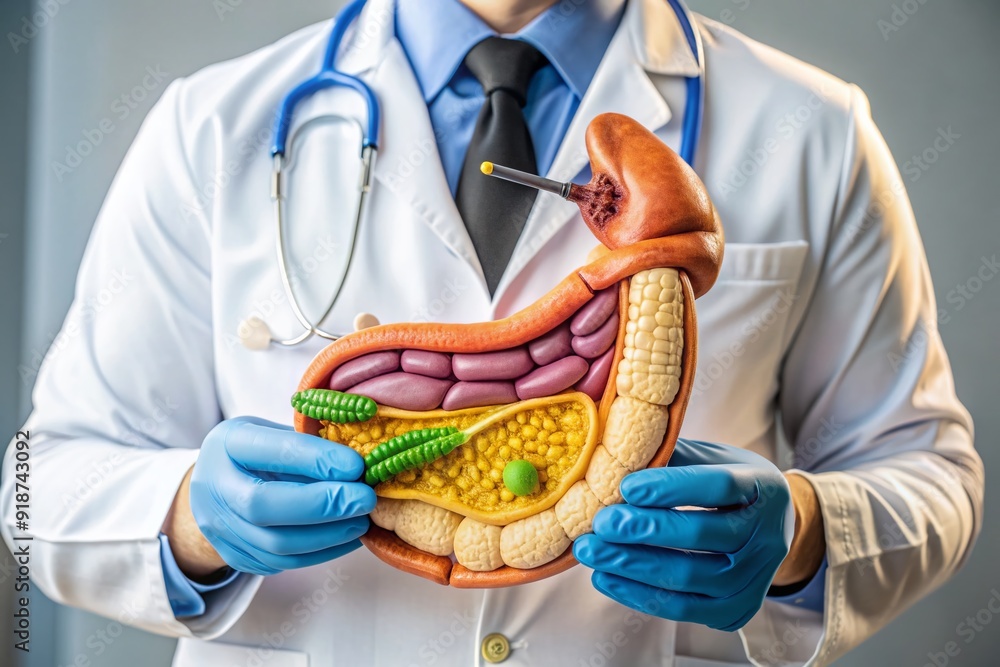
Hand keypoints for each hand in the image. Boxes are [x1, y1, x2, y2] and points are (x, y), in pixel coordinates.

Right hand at [180, 416, 374, 576]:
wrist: (216, 486)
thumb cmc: (258, 453)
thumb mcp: (275, 433)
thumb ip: (309, 444)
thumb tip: (362, 462)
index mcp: (228, 443)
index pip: (272, 451)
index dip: (317, 459)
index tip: (356, 466)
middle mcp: (215, 486)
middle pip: (264, 505)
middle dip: (322, 504)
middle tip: (364, 499)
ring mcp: (221, 527)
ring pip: (276, 543)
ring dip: (328, 534)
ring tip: (361, 520)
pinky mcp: (236, 556)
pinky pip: (283, 562)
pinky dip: (322, 551)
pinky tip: (347, 537)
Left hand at [574, 439, 793, 631]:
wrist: (768, 526)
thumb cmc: (726, 483)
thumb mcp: (709, 459)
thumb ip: (672, 458)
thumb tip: (615, 460)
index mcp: (764, 488)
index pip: (719, 486)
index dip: (671, 486)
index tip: (626, 486)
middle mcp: (768, 536)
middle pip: (700, 535)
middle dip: (643, 529)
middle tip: (600, 522)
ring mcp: (755, 579)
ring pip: (688, 576)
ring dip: (631, 565)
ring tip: (590, 551)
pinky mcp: (736, 610)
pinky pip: (683, 607)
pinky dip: (639, 594)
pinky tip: (605, 578)